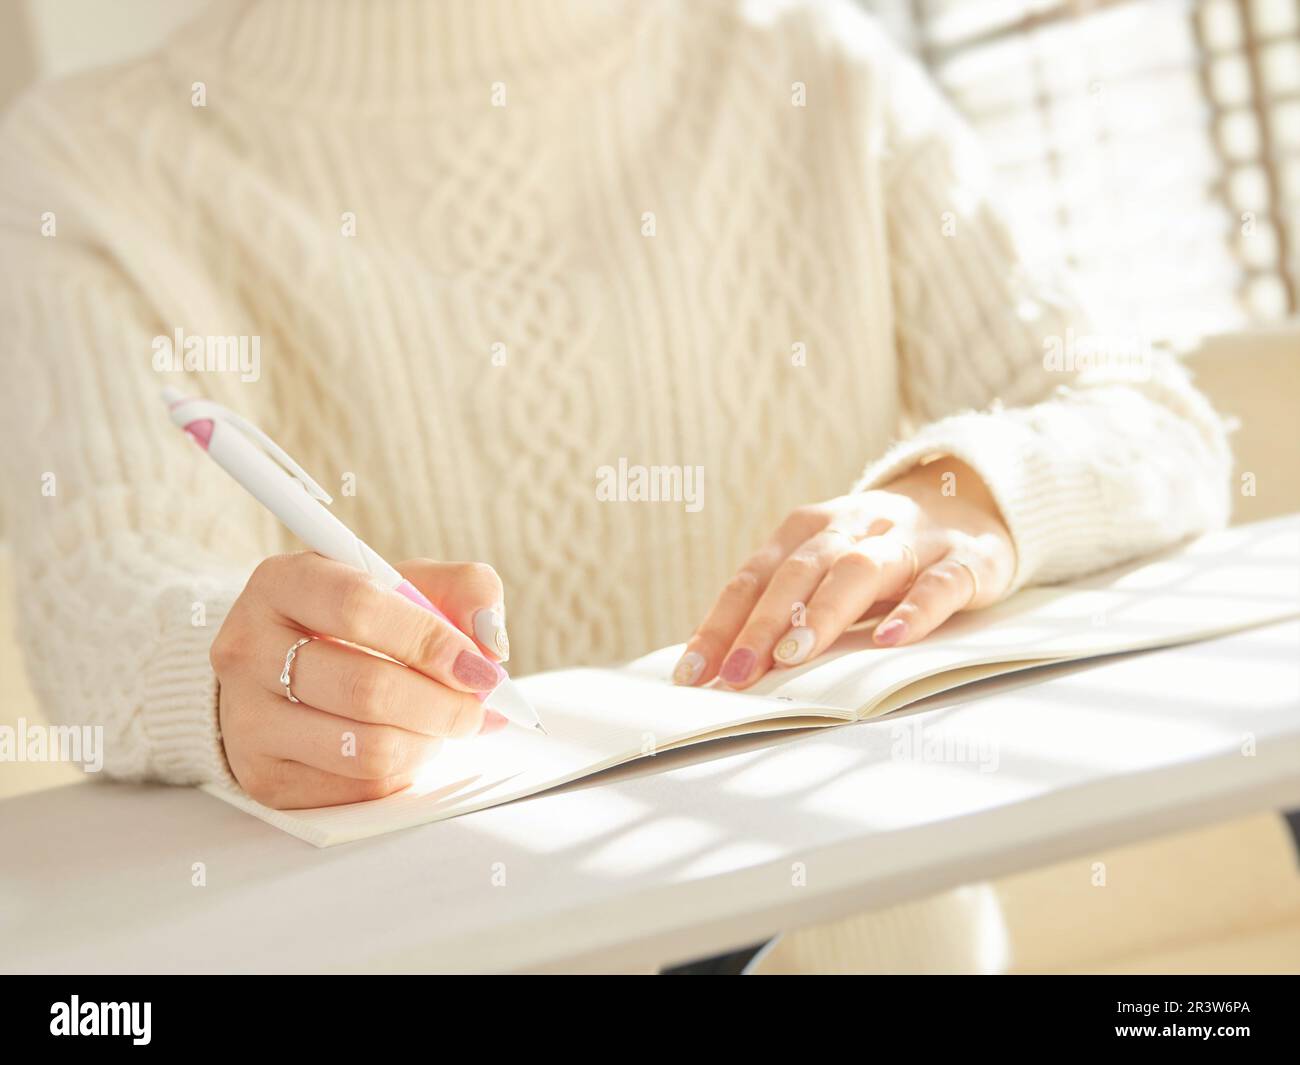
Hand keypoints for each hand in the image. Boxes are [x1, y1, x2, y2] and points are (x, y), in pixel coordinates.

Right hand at [211, 553, 511, 808]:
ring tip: (442, 723)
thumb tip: (492, 639)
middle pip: (366, 687)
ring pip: (365, 747)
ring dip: (426, 740)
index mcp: (281, 584)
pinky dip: (404, 769)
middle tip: (476, 705)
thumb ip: (463, 589)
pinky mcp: (264, 777)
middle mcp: (247, 649)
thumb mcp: (405, 583)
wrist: (282, 672)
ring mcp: (248, 718)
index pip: (359, 607)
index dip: (430, 639)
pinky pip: (358, 786)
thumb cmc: (354, 623)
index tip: (478, 664)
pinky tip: (408, 743)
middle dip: (442, 703)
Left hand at [674, 457, 1015, 688]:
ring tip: (795, 656)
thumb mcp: (828, 566)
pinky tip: (890, 639)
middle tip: (736, 673)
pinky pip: (939, 584)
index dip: (721, 622)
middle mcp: (855, 525)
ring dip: (824, 612)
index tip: (693, 672)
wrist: (970, 500)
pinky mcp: (965, 560)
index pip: (755, 576)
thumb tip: (722, 663)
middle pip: (800, 572)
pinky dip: (914, 611)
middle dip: (762, 623)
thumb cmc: (880, 550)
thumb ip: (784, 603)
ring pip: (861, 570)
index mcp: (811, 528)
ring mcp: (911, 540)